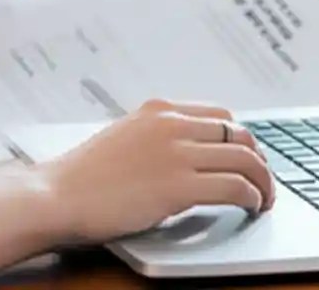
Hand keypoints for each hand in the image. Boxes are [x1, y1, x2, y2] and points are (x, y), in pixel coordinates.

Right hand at [35, 99, 275, 244]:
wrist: (55, 196)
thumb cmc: (83, 178)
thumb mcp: (124, 139)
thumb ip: (157, 140)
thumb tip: (191, 155)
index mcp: (159, 110)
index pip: (222, 116)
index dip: (241, 139)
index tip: (247, 158)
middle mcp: (172, 125)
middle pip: (240, 135)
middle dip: (259, 160)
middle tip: (262, 182)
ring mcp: (176, 153)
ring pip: (245, 159)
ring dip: (262, 182)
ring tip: (264, 200)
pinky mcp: (178, 186)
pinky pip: (234, 187)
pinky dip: (251, 197)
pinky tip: (250, 208)